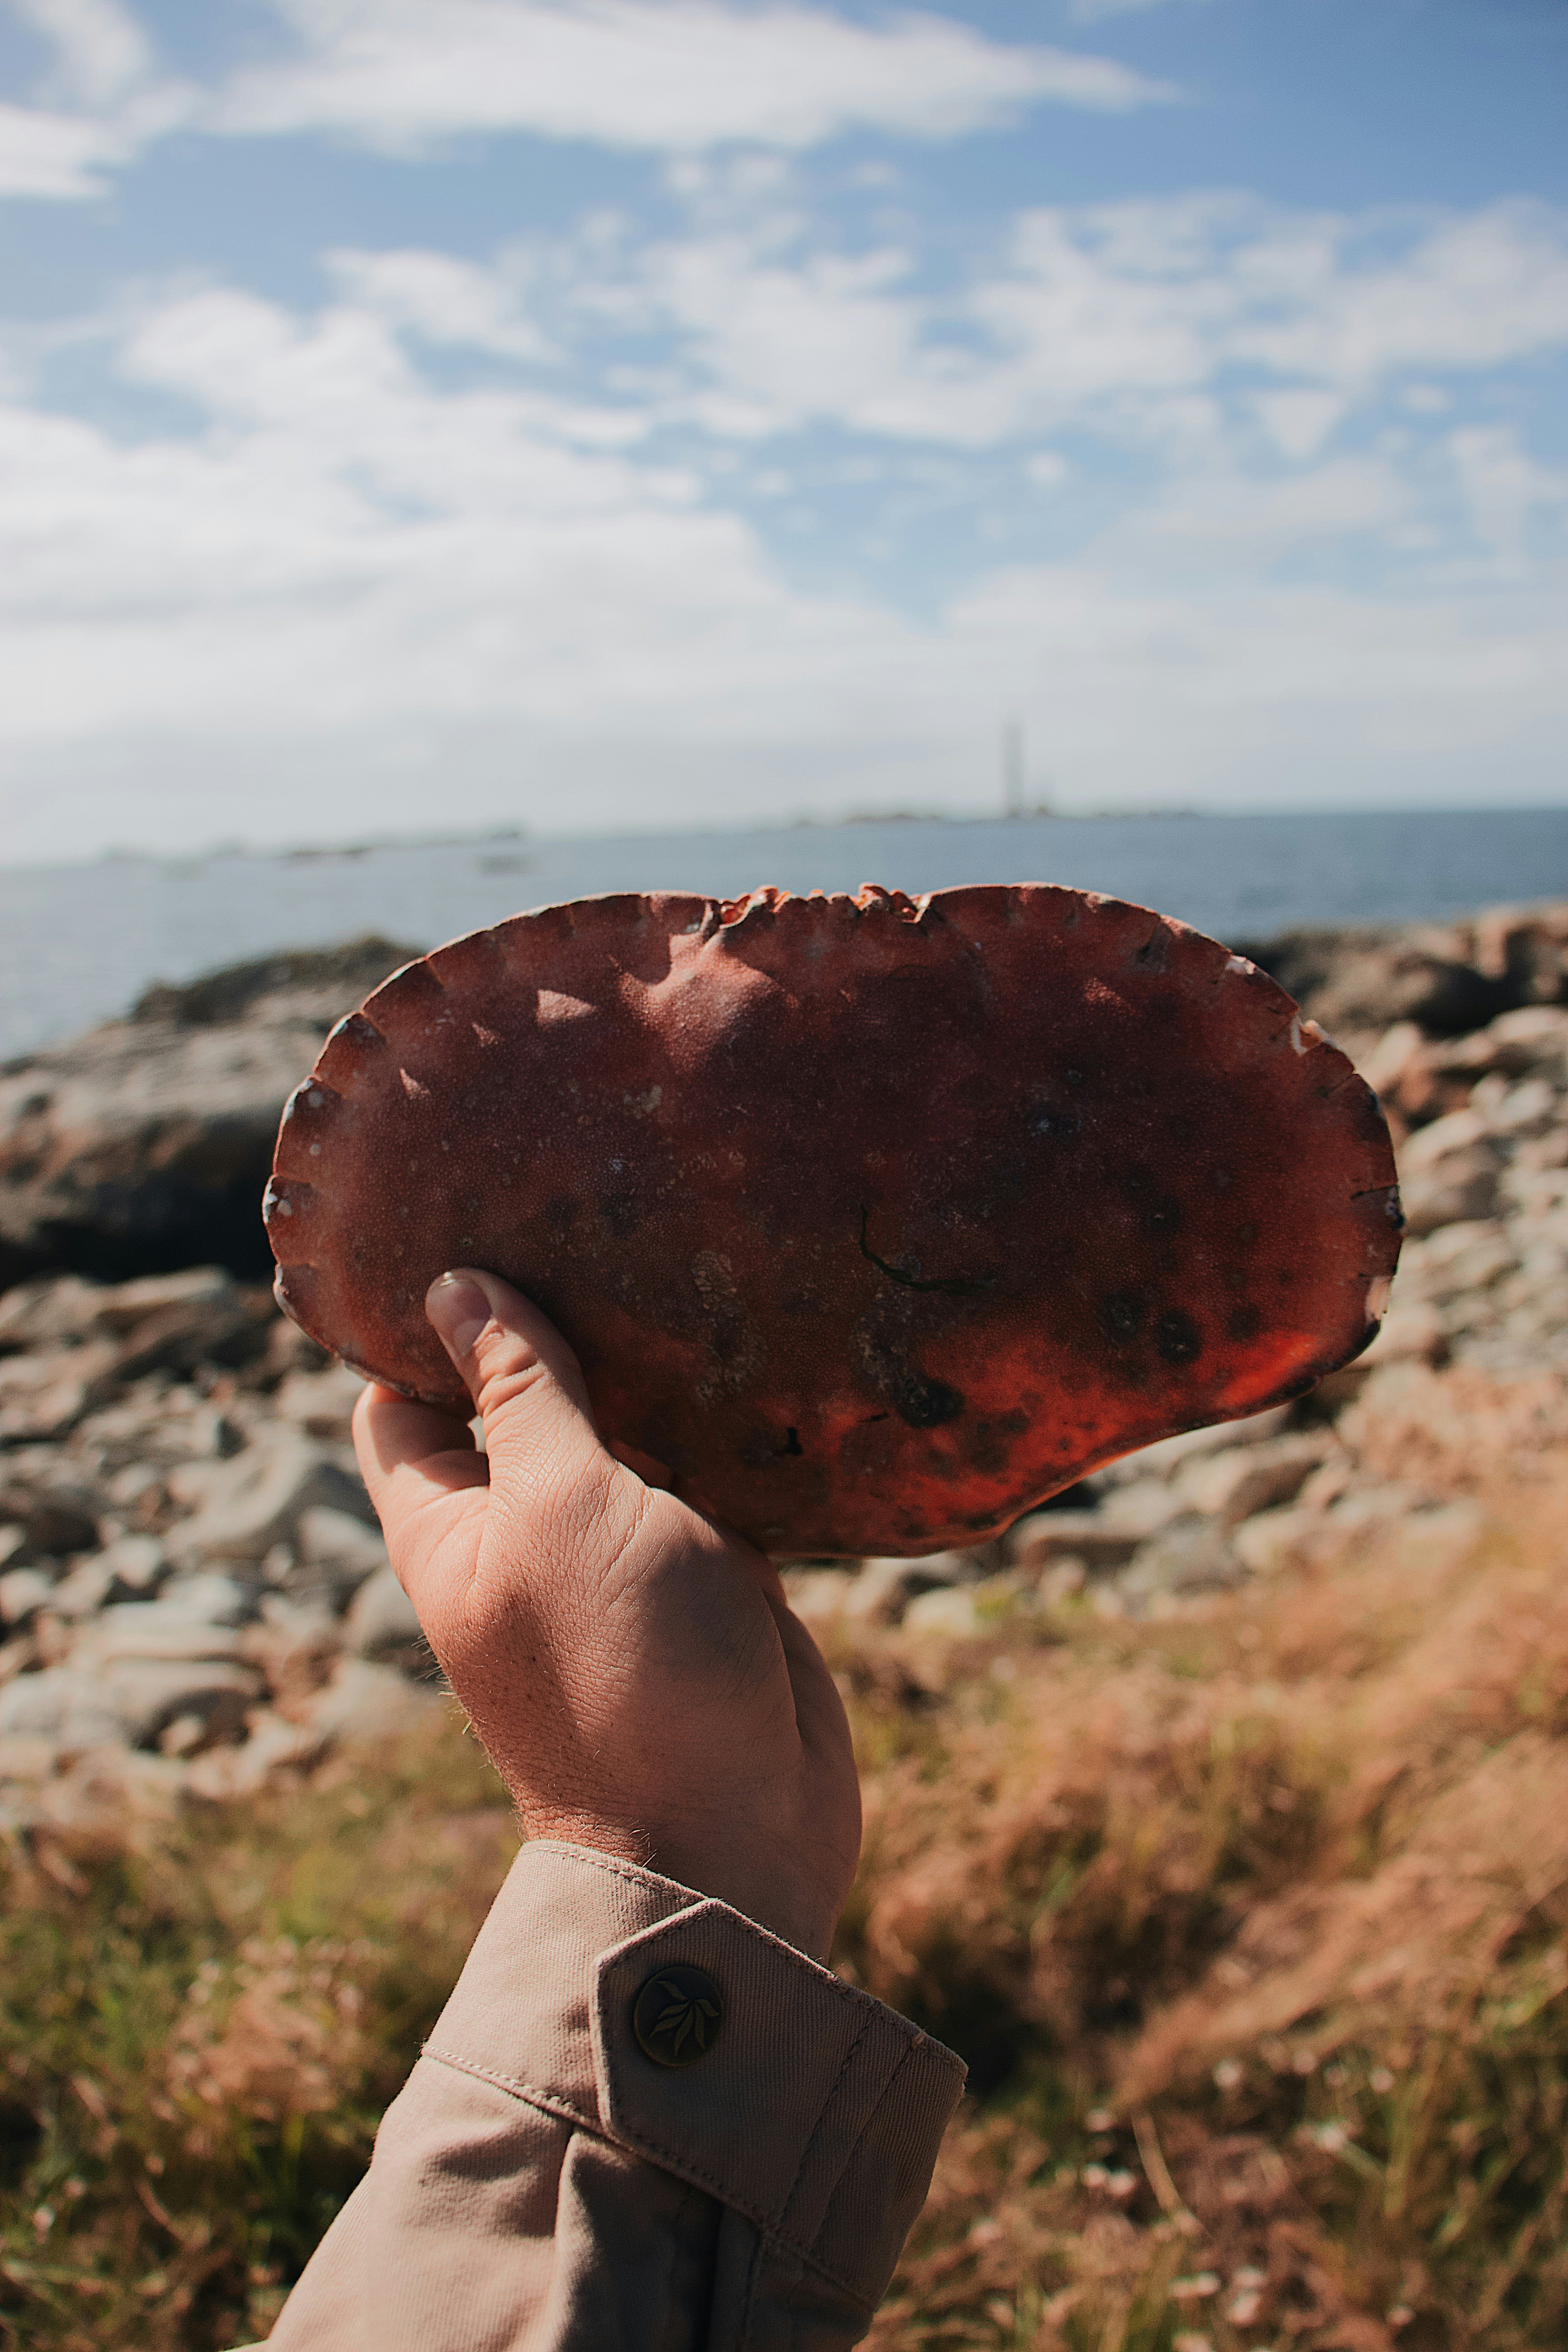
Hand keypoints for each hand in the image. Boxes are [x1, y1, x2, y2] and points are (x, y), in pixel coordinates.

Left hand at [351, 1269, 861, 1961]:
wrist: (735, 1838)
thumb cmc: (624, 1672)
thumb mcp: (561, 1510)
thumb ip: (523, 1395)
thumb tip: (453, 1285)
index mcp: (453, 1526)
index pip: (401, 1400)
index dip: (416, 1320)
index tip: (466, 1220)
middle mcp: (527, 1534)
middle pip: (519, 1401)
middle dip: (556, 1319)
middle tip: (601, 1203)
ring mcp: (621, 1552)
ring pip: (625, 1430)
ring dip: (653, 1363)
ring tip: (687, 1244)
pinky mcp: (711, 1569)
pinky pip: (708, 1473)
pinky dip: (729, 1419)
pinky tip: (764, 1336)